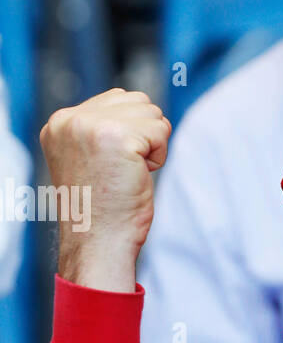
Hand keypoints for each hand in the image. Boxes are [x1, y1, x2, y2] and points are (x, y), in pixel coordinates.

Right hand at [39, 89, 170, 292]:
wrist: (99, 243)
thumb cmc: (103, 209)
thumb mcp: (92, 158)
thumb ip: (103, 128)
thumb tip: (139, 105)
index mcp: (60, 123)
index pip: (117, 99)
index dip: (130, 133)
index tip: (111, 166)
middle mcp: (70, 120)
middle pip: (138, 100)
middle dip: (144, 135)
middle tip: (124, 170)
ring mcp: (90, 125)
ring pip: (152, 113)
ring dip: (152, 145)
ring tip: (129, 172)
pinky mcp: (116, 137)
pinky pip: (161, 131)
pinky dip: (159, 157)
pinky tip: (138, 176)